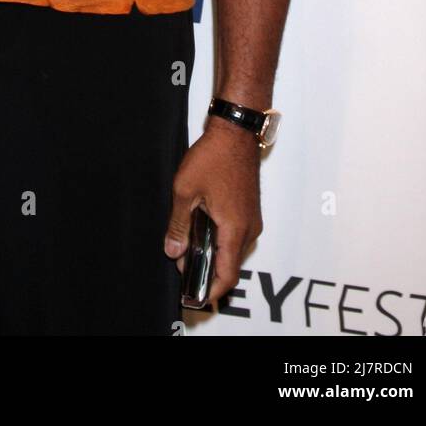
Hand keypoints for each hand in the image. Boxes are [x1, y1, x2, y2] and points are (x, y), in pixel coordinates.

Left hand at [163, 116, 262, 303]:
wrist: (235, 131)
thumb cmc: (213, 156)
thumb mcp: (185, 191)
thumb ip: (178, 225)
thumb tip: (173, 251)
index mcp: (234, 229)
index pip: (227, 275)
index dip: (210, 290)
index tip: (194, 294)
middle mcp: (249, 228)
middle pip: (230, 264)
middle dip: (206, 269)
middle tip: (182, 264)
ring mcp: (252, 218)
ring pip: (232, 249)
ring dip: (212, 252)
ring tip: (187, 243)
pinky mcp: (250, 209)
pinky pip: (236, 234)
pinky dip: (219, 238)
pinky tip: (200, 226)